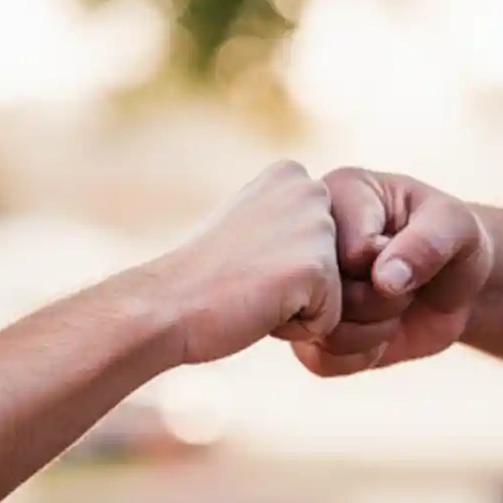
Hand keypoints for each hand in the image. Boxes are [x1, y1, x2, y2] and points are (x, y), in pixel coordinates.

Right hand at [154, 160, 340, 364]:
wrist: (166, 305)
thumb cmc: (202, 277)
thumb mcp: (249, 224)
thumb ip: (287, 220)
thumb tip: (321, 238)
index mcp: (292, 174)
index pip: (325, 241)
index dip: (284, 265)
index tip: (244, 258)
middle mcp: (311, 189)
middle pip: (335, 266)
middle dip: (298, 285)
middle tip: (248, 276)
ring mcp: (317, 227)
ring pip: (334, 294)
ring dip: (297, 307)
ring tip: (254, 290)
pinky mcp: (318, 268)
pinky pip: (328, 321)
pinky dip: (296, 328)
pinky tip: (260, 307)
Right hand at [293, 168, 492, 376]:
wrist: (456, 289)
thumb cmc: (451, 241)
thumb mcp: (456, 227)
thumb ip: (428, 242)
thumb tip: (384, 280)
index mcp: (335, 193)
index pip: (349, 248)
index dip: (388, 263)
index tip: (405, 248)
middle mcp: (305, 239)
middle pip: (329, 292)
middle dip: (382, 301)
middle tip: (403, 284)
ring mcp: (301, 287)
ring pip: (324, 331)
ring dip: (374, 330)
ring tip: (391, 305)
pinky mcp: (307, 332)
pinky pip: (322, 360)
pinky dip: (361, 356)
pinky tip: (377, 333)